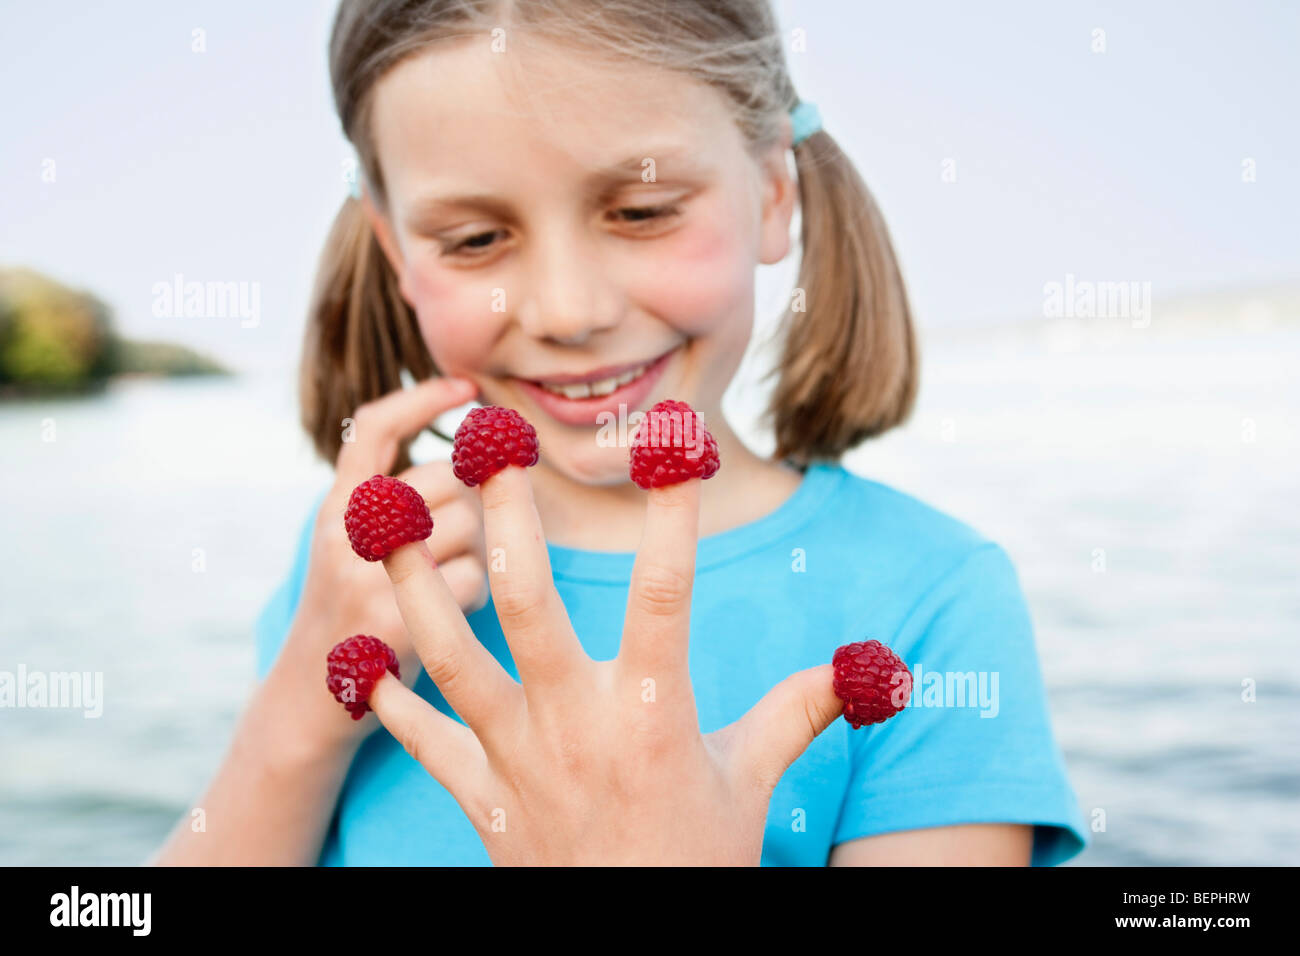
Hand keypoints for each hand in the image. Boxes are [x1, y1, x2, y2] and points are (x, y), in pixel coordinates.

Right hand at [280, 376, 486, 743]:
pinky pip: (474, 580)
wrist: (312, 699)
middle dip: (476, 505)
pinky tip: (455, 615)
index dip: (424, 399)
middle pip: (448, 479)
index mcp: (336, 505)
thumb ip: (395, 498)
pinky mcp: (393, 621)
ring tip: (453, 582)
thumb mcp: (353, 544)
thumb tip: (478, 454)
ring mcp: (365, 576)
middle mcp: (344, 532)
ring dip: (481, 554)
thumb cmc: (356, 609)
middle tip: (464, 541)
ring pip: (470, 527)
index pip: (375, 428)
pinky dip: (478, 596)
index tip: (467, 388)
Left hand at [365, 463, 843, 864]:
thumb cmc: (696, 861)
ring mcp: (516, 761)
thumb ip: (799, 711)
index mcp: (651, 713)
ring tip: (384, 520)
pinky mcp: (480, 799)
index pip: (665, 594)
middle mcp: (575, 724)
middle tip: (491, 445)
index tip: (671, 448)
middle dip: (507, 518)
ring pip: (449, 657)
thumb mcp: (752, 780)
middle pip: (527, 603)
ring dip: (414, 585)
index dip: (672, 517)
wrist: (636, 946)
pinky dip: (389, 699)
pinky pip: (422, 741)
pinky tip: (361, 657)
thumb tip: (870, 666)